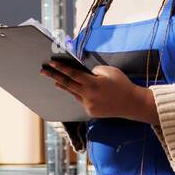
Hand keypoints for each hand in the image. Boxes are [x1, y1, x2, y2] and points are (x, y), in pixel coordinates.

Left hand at [39, 62, 158, 123]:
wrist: (132, 104)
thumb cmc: (121, 84)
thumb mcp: (109, 71)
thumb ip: (94, 71)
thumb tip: (83, 73)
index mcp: (92, 84)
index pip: (72, 74)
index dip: (60, 68)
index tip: (51, 63)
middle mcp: (88, 96)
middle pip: (67, 84)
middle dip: (54, 77)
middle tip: (43, 71)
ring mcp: (88, 105)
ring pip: (73, 93)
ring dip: (65, 86)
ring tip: (55, 80)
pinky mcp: (90, 112)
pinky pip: (81, 100)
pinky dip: (80, 94)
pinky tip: (79, 90)